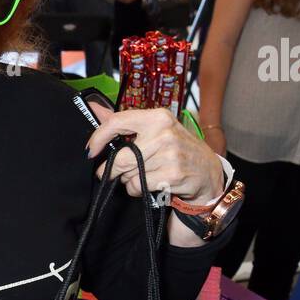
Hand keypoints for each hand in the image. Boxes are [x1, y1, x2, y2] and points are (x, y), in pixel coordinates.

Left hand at [85, 102, 224, 205]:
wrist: (208, 171)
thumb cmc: (176, 149)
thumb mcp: (155, 129)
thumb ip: (123, 122)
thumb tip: (94, 109)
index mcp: (157, 117)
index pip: (117, 122)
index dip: (98, 137)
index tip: (91, 150)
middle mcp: (164, 133)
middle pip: (120, 157)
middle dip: (114, 169)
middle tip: (118, 172)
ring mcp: (169, 154)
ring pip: (128, 174)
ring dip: (129, 180)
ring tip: (144, 175)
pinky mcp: (171, 175)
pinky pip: (137, 186)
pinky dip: (137, 190)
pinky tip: (150, 184)